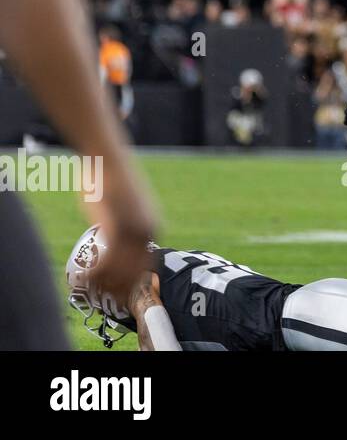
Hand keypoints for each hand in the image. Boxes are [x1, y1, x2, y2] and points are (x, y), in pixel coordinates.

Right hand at [87, 156, 158, 304]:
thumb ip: (125, 221)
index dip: (131, 282)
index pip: (146, 265)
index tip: (117, 292)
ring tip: (88, 286)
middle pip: (135, 273)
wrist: (107, 160)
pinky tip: (84, 279)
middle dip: (118, 289)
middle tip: (99, 295)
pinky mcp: (118, 227)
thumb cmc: (111, 180)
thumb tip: (115, 234)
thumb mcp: (126, 206)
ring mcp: (134, 231)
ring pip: (120, 271)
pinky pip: (107, 262)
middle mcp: (148, 231)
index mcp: (153, 228)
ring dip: (103, 284)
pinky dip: (96, 275)